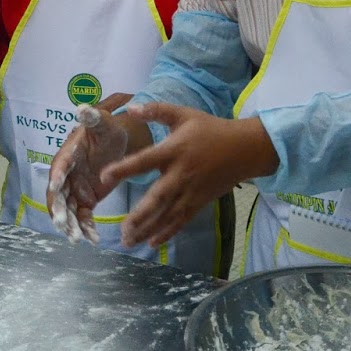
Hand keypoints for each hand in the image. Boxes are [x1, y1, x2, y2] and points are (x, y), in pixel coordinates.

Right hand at [45, 93, 140, 241]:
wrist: (117, 143)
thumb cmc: (107, 130)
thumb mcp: (103, 122)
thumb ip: (94, 118)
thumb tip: (83, 109)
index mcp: (67, 156)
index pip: (59, 167)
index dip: (56, 176)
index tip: (56, 186)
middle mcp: (66, 176)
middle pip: (58, 195)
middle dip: (59, 210)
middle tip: (64, 223)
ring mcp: (75, 190)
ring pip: (69, 210)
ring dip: (70, 225)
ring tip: (77, 238)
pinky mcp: (86, 200)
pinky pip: (83, 217)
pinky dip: (86, 228)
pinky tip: (93, 239)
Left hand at [101, 105, 279, 250]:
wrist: (246, 149)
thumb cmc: (211, 129)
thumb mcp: (184, 114)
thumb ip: (156, 110)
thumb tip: (130, 108)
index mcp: (174, 150)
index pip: (144, 161)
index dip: (124, 169)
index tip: (104, 176)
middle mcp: (181, 174)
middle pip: (158, 198)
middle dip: (139, 215)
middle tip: (122, 230)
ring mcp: (191, 191)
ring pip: (168, 214)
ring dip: (149, 229)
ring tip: (130, 241)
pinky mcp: (199, 202)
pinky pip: (181, 220)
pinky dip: (167, 232)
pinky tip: (152, 243)